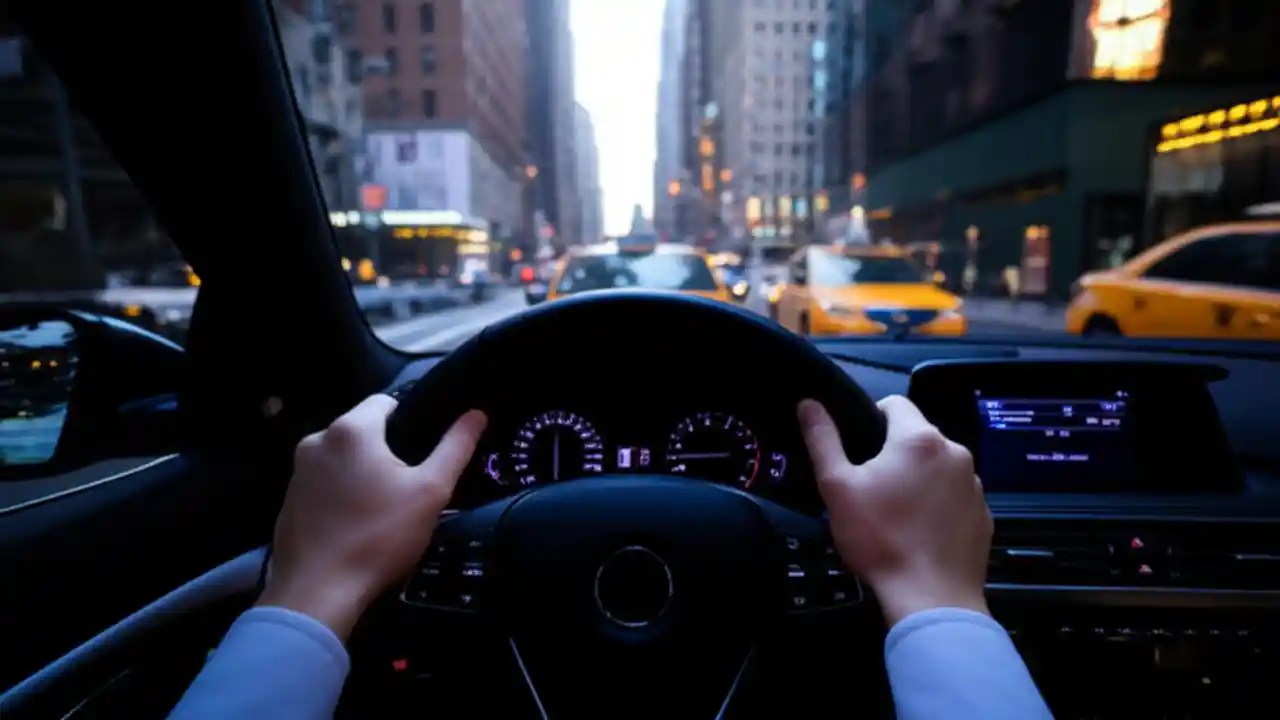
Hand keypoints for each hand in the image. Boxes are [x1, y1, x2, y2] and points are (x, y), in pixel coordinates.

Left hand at [258, 395, 486, 639]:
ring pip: (342, 458)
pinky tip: (356, 523)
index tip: (426, 452)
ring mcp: (297, 471)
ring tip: (384, 507)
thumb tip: (476, 414)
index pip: (386, 401)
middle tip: (410, 485)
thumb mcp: (430, 491)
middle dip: (387, 450)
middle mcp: (317, 440)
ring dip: (363, 472)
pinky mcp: (288, 500)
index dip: (411, 420)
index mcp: (351, 429)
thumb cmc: (379, 536)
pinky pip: (324, 483)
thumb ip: (455, 447)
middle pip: (363, 430)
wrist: (318, 592)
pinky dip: (341, 493)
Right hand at [798, 396, 991, 626]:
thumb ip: (822, 439)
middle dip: (895, 453)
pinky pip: (955, 496)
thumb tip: (809, 404)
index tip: (859, 449)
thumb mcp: (838, 487)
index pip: (895, 403)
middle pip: (918, 436)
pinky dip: (939, 504)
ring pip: (939, 467)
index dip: (872, 418)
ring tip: (896, 514)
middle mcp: (955, 453)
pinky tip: (920, 532)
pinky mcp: (984, 514)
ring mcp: (974, 485)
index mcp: (919, 439)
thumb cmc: (880, 539)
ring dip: (919, 478)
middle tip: (871, 487)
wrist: (931, 598)